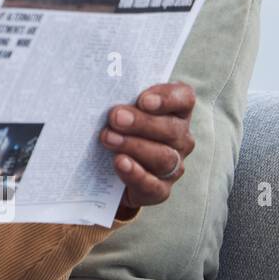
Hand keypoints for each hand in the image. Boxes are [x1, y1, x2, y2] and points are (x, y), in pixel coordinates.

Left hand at [100, 82, 195, 220]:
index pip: (184, 99)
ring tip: (108, 138)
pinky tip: (120, 163)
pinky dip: (136, 174)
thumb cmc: (117, 130)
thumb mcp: (118, 111)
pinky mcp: (160, 190)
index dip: (167, 98)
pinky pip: (154, 185)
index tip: (143, 99)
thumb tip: (94, 89)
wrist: (109, 173)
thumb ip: (117, 99)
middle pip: (171, 129)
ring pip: (164, 157)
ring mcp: (173, 166)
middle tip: (115, 117)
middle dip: (142, 123)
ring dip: (134, 146)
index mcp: (174, 112)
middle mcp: (179, 138)